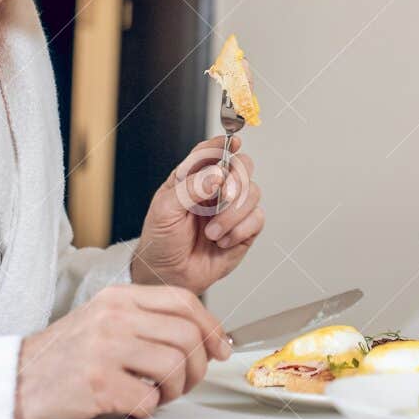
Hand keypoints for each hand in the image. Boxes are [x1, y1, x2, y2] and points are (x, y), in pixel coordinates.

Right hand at [13, 285, 229, 418]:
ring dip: (175, 391)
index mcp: (117, 297)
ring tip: (157, 397)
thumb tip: (201, 335)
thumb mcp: (102, 321)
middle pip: (186, 336)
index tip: (220, 347)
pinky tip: (130, 407)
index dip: (211, 326)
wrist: (15, 384)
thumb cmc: (62, 358)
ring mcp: (105, 349)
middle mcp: (112, 317)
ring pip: (175, 367)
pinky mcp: (98, 384)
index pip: (183, 300)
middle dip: (197, 367)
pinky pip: (149, 400)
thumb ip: (145, 321)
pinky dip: (148, 411)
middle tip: (185, 383)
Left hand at [132, 136, 263, 293]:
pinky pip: (257, 219)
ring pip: (253, 193)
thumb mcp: (166, 210)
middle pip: (242, 166)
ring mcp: (231, 209)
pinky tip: (222, 241)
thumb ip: (190, 187)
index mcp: (193, 178)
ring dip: (233, 214)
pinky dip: (240, 230)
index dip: (224, 144)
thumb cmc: (161, 241)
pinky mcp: (244, 230)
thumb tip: (217, 173)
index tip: (233, 142)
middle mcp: (215, 189)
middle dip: (236, 180)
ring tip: (212, 232)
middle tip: (223, 197)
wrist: (168, 276)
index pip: (211, 152)